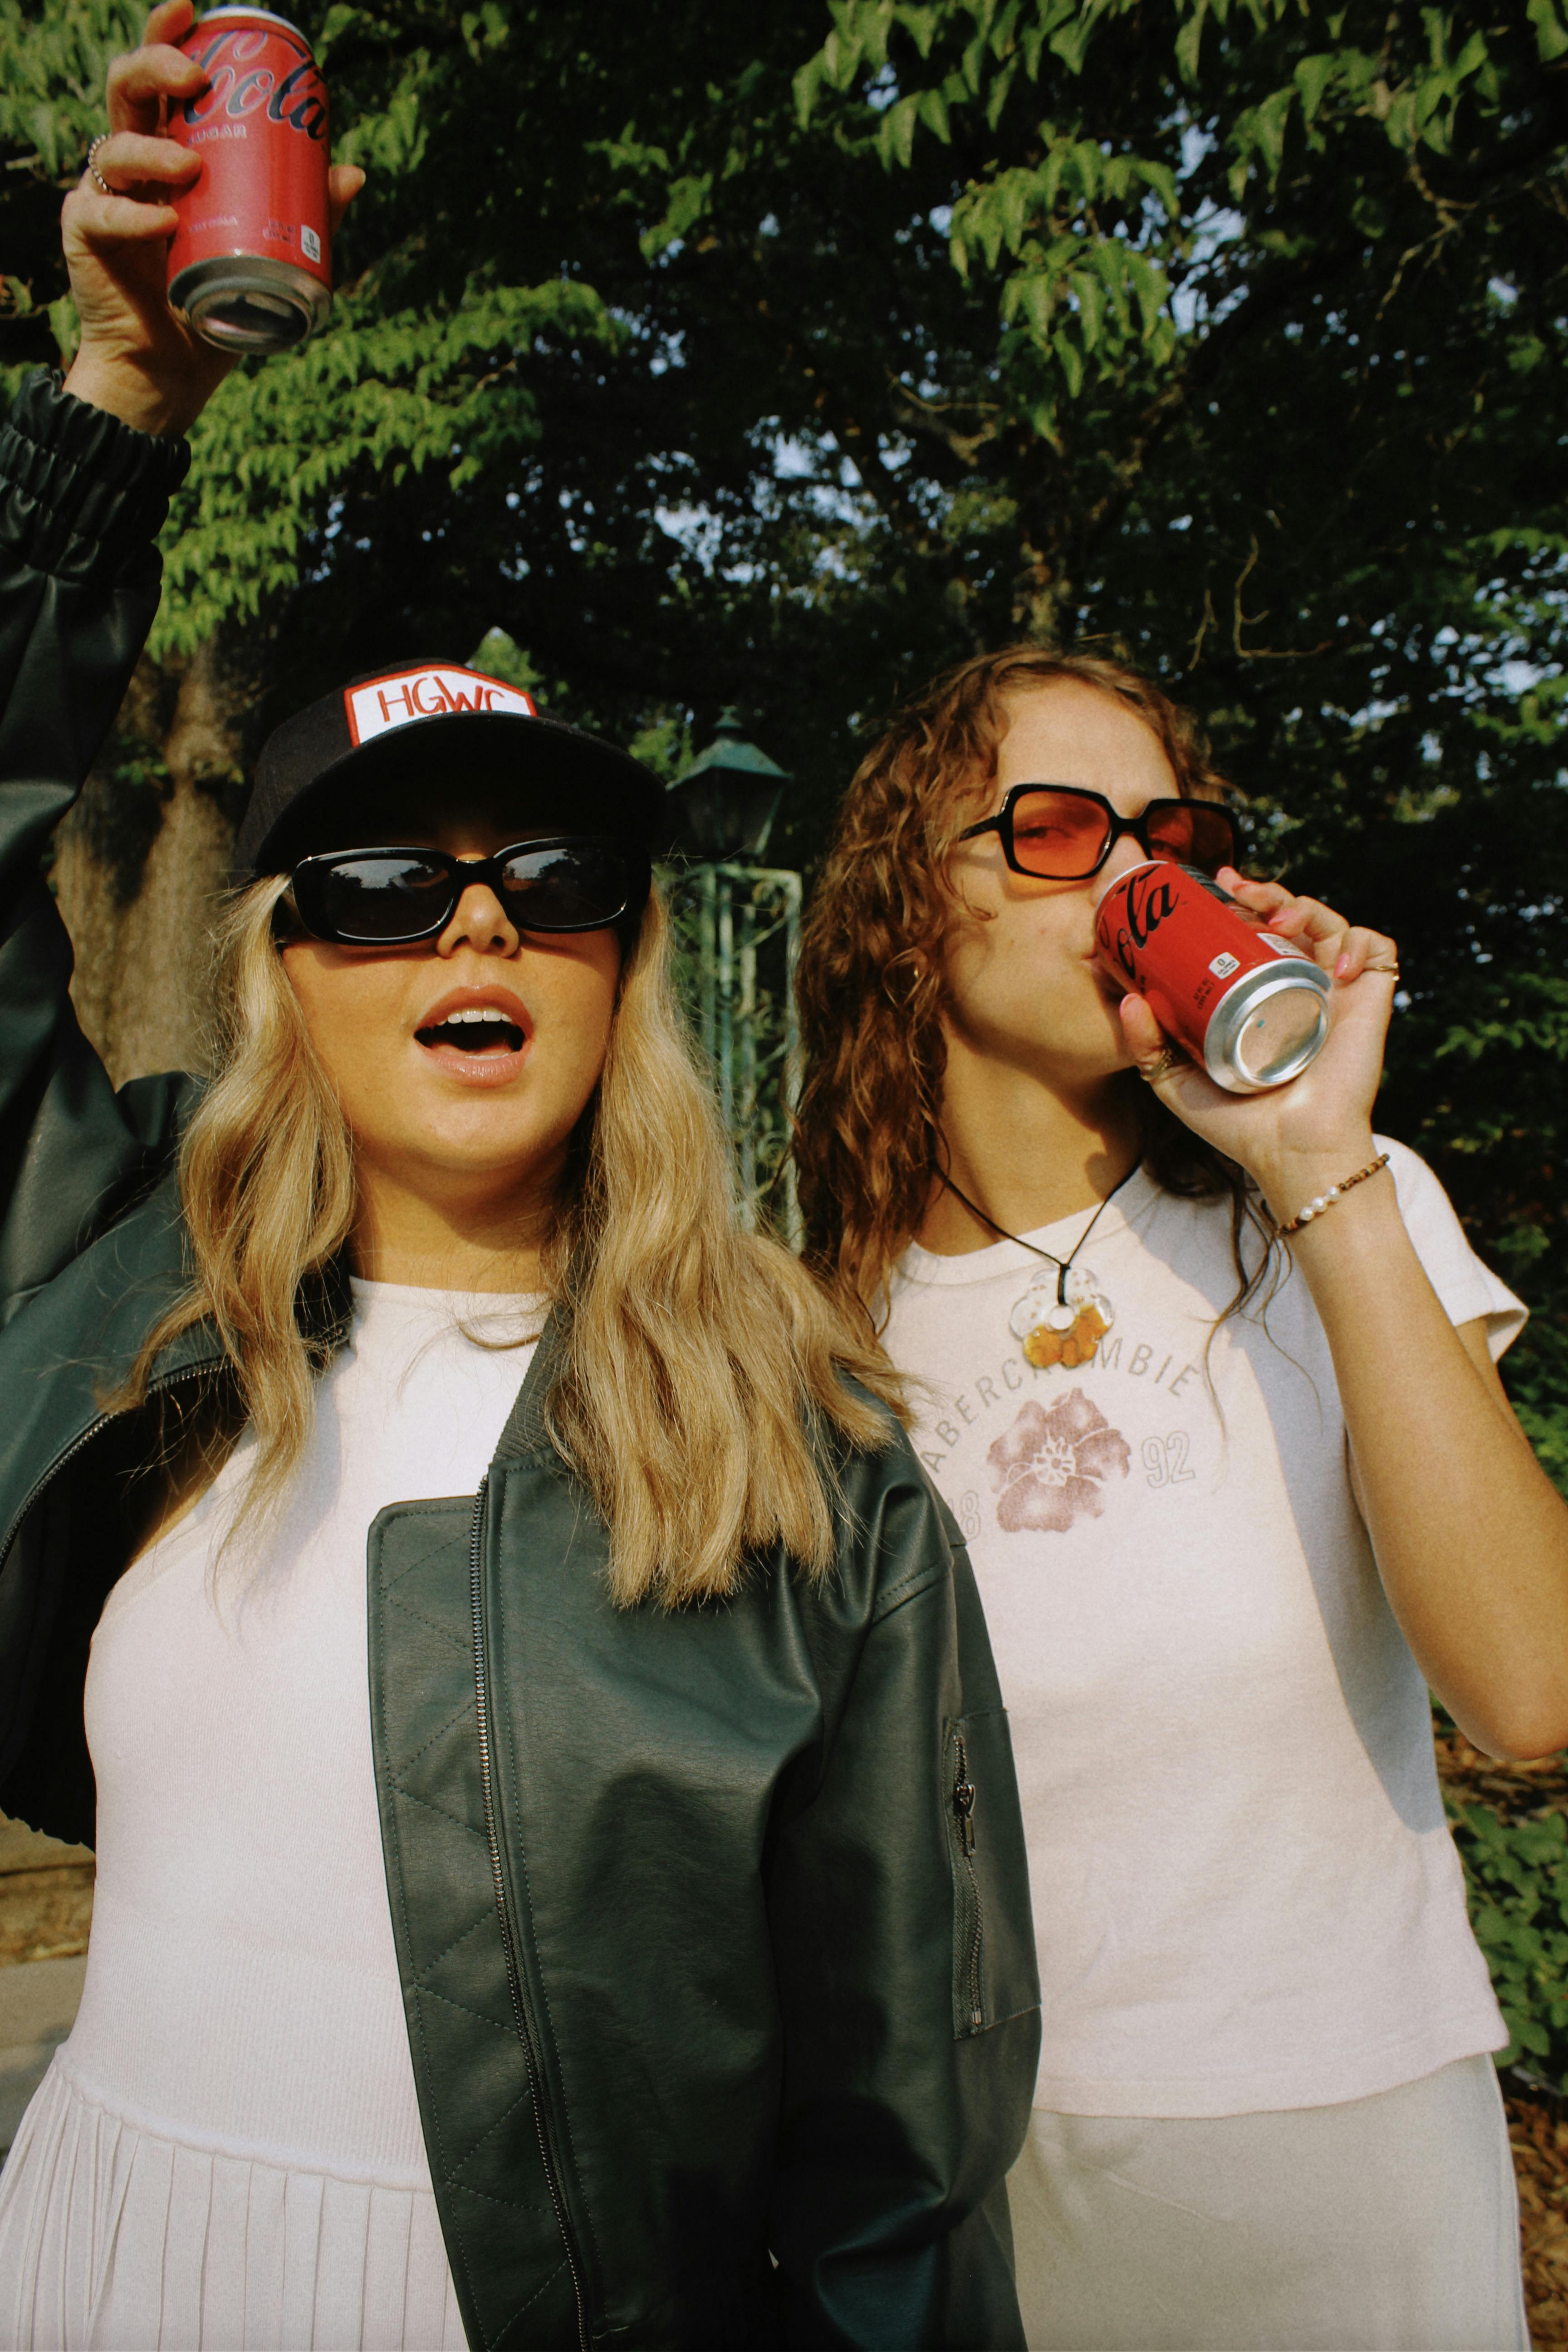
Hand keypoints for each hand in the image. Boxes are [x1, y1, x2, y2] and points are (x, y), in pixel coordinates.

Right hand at [59, 0, 363, 438]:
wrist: (172, 371)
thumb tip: (351, 170)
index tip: (194, 11)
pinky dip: (135, 215)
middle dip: (156, 65)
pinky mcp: (85, 235)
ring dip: (153, 149)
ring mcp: (104, 195)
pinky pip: (102, 212)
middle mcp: (132, 163)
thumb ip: (306, 213)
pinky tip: (163, 222)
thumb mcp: (269, 252)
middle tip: (195, 75)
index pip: (162, 79)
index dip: (169, 35)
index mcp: (169, 150)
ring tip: (190, 169)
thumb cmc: (216, 304)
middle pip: (127, 86)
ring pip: (114, 145)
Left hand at [1118, 866, 1400, 1222]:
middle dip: (1271, 892)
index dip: (1243, 900)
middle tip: (1242, 889)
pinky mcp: (1370, 1002)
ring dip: (1308, 905)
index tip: (1218, 884)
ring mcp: (1336, 992)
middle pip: (1293, 918)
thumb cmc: (1238, 1125)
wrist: (1290, 1152)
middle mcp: (1299, 988)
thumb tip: (1126, 998)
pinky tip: (1334, 958)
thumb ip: (1147, 1045)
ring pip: (1332, 923)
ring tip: (1279, 918)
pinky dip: (1360, 939)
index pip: (1257, 933)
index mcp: (1260, 996)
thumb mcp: (1176, 1080)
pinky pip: (1378, 949)